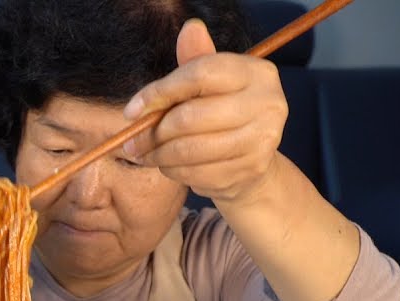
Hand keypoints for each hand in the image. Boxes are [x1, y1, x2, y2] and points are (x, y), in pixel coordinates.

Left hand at [121, 19, 287, 204]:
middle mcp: (268, 102)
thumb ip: (195, 61)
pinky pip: (196, 173)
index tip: (131, 111)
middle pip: (190, 117)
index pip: (200, 74)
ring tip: (143, 154)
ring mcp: (263, 138)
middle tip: (132, 141)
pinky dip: (173, 171)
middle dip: (152, 132)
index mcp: (256, 72)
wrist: (252, 159)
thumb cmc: (223, 114)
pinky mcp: (251, 168)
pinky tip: (166, 165)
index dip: (159, 92)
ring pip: (189, 149)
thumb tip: (190, 29)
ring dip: (157, 155)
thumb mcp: (211, 84)